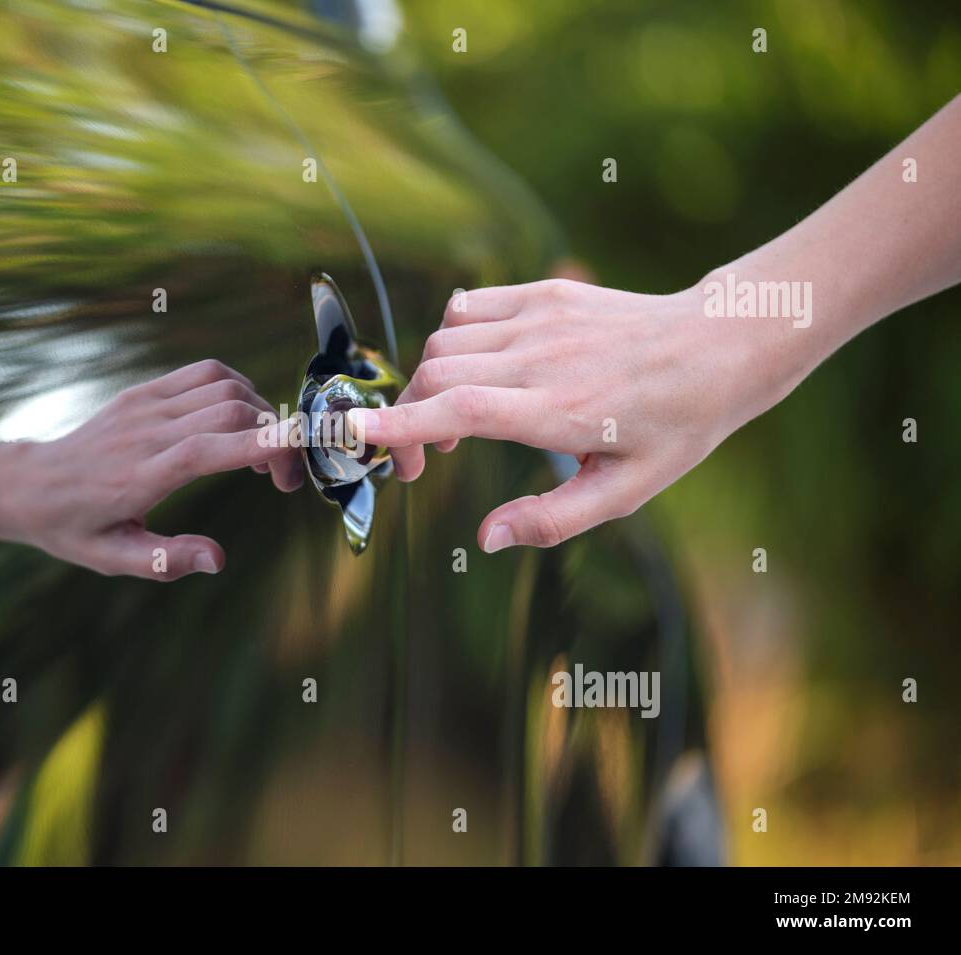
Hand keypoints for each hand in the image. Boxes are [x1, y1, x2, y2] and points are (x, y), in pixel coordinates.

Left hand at [0, 360, 301, 578]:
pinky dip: (239, 390)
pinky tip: (241, 423)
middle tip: (282, 483)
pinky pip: (205, 373)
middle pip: (230, 411)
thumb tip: (218, 559)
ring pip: (224, 386)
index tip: (301, 449)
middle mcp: (145, 433)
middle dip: (276, 440)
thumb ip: (167, 560)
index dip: (260, 443)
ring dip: (260, 414)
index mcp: (138, 477)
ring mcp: (145, 404)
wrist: (28, 484)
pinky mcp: (145, 391)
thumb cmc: (73, 528)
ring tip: (261, 457)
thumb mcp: (113, 559)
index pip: (206, 450)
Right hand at [347, 279, 805, 551]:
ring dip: (430, 383)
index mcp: (561, 411)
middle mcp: (542, 357)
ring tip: (455, 421)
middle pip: (436, 375)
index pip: (457, 410)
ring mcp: (542, 316)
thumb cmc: (676, 427)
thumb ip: (551, 519)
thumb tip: (485, 540)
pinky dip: (451, 339)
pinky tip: (473, 369)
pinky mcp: (544, 292)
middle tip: (424, 462)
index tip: (355, 437)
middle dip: (407, 419)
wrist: (720, 343)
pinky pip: (468, 308)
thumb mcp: (626, 493)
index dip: (399, 425)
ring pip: (446, 341)